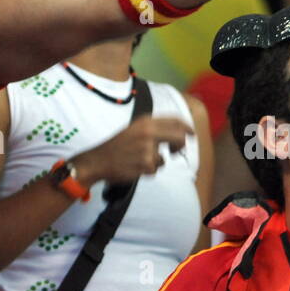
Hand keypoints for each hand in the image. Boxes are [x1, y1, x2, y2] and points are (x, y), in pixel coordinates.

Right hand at [72, 115, 191, 185]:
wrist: (98, 160)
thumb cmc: (116, 146)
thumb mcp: (134, 129)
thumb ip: (154, 128)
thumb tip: (178, 132)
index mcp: (145, 121)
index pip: (174, 120)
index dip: (186, 127)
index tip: (191, 133)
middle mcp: (148, 132)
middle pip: (179, 137)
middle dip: (180, 146)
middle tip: (175, 151)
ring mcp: (148, 148)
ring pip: (165, 157)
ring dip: (156, 161)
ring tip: (139, 160)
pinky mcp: (146, 163)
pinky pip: (156, 168)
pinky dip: (148, 170)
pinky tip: (135, 167)